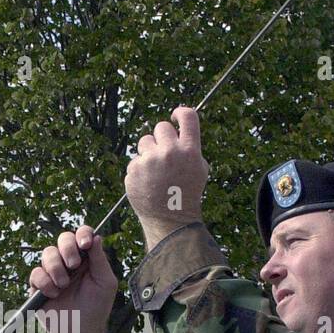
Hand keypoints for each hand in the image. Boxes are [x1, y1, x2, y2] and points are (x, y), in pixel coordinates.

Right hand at [28, 225, 118, 332]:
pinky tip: (53, 293)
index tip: (85, 244)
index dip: (82, 234)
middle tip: (74, 265)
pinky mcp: (39, 285)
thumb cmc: (96, 307)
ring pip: (48, 254)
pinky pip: (36, 273)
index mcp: (86, 258)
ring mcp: (53, 272)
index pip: (82, 236)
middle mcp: (69, 261)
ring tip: (64, 285)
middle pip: (63, 239)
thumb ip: (99, 259)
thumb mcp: (105, 282)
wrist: (79, 330)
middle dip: (67, 248)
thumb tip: (97, 236)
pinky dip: (45, 282)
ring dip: (56, 268)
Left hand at [124, 105, 209, 247]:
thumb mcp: (199, 168)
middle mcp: (170, 152)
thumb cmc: (187, 193)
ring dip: (149, 153)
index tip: (174, 117)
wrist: (170, 219)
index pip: (188, 116)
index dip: (180, 113)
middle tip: (164, 155)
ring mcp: (150, 160)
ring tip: (155, 172)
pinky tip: (147, 183)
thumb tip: (178, 128)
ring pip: (145, 142)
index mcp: (190, 150)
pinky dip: (139, 170)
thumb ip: (189, 147)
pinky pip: (135, 160)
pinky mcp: (135, 170)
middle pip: (161, 127)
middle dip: (162, 139)